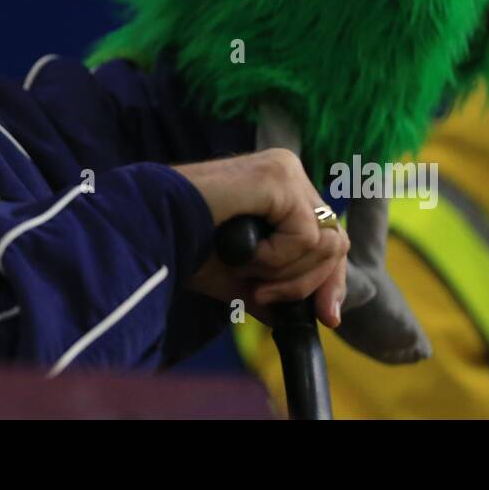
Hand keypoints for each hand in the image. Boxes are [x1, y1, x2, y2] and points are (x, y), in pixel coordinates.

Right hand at [172, 149, 348, 326]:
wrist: (153, 229)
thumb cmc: (188, 247)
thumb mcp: (243, 276)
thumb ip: (278, 288)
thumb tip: (313, 315)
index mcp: (281, 186)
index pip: (328, 236)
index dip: (330, 281)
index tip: (326, 318)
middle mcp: (289, 170)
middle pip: (336, 241)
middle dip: (305, 283)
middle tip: (263, 295)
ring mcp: (286, 170)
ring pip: (325, 242)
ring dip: (286, 273)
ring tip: (247, 271)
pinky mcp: (278, 177)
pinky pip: (303, 236)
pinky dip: (274, 259)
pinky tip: (243, 253)